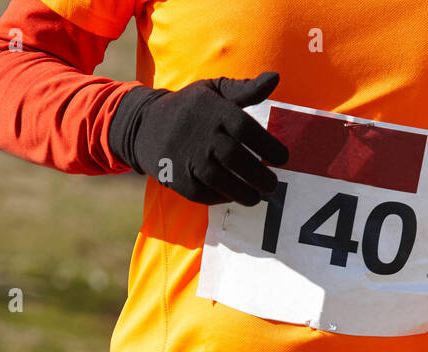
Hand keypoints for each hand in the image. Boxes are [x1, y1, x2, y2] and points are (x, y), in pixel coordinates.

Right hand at [109, 72, 289, 205]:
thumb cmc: (189, 107)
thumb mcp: (213, 90)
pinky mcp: (177, 178)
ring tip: (257, 197)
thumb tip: (275, 77)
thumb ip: (245, 89)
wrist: (144, 125)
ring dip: (243, 192)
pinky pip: (204, 194)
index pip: (245, 129)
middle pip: (236, 158)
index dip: (268, 145)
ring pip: (221, 180)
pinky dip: (221, 198)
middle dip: (259, 175)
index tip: (283, 158)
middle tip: (272, 185)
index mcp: (213, 110)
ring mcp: (188, 158)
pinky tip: (232, 196)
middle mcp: (201, 135)